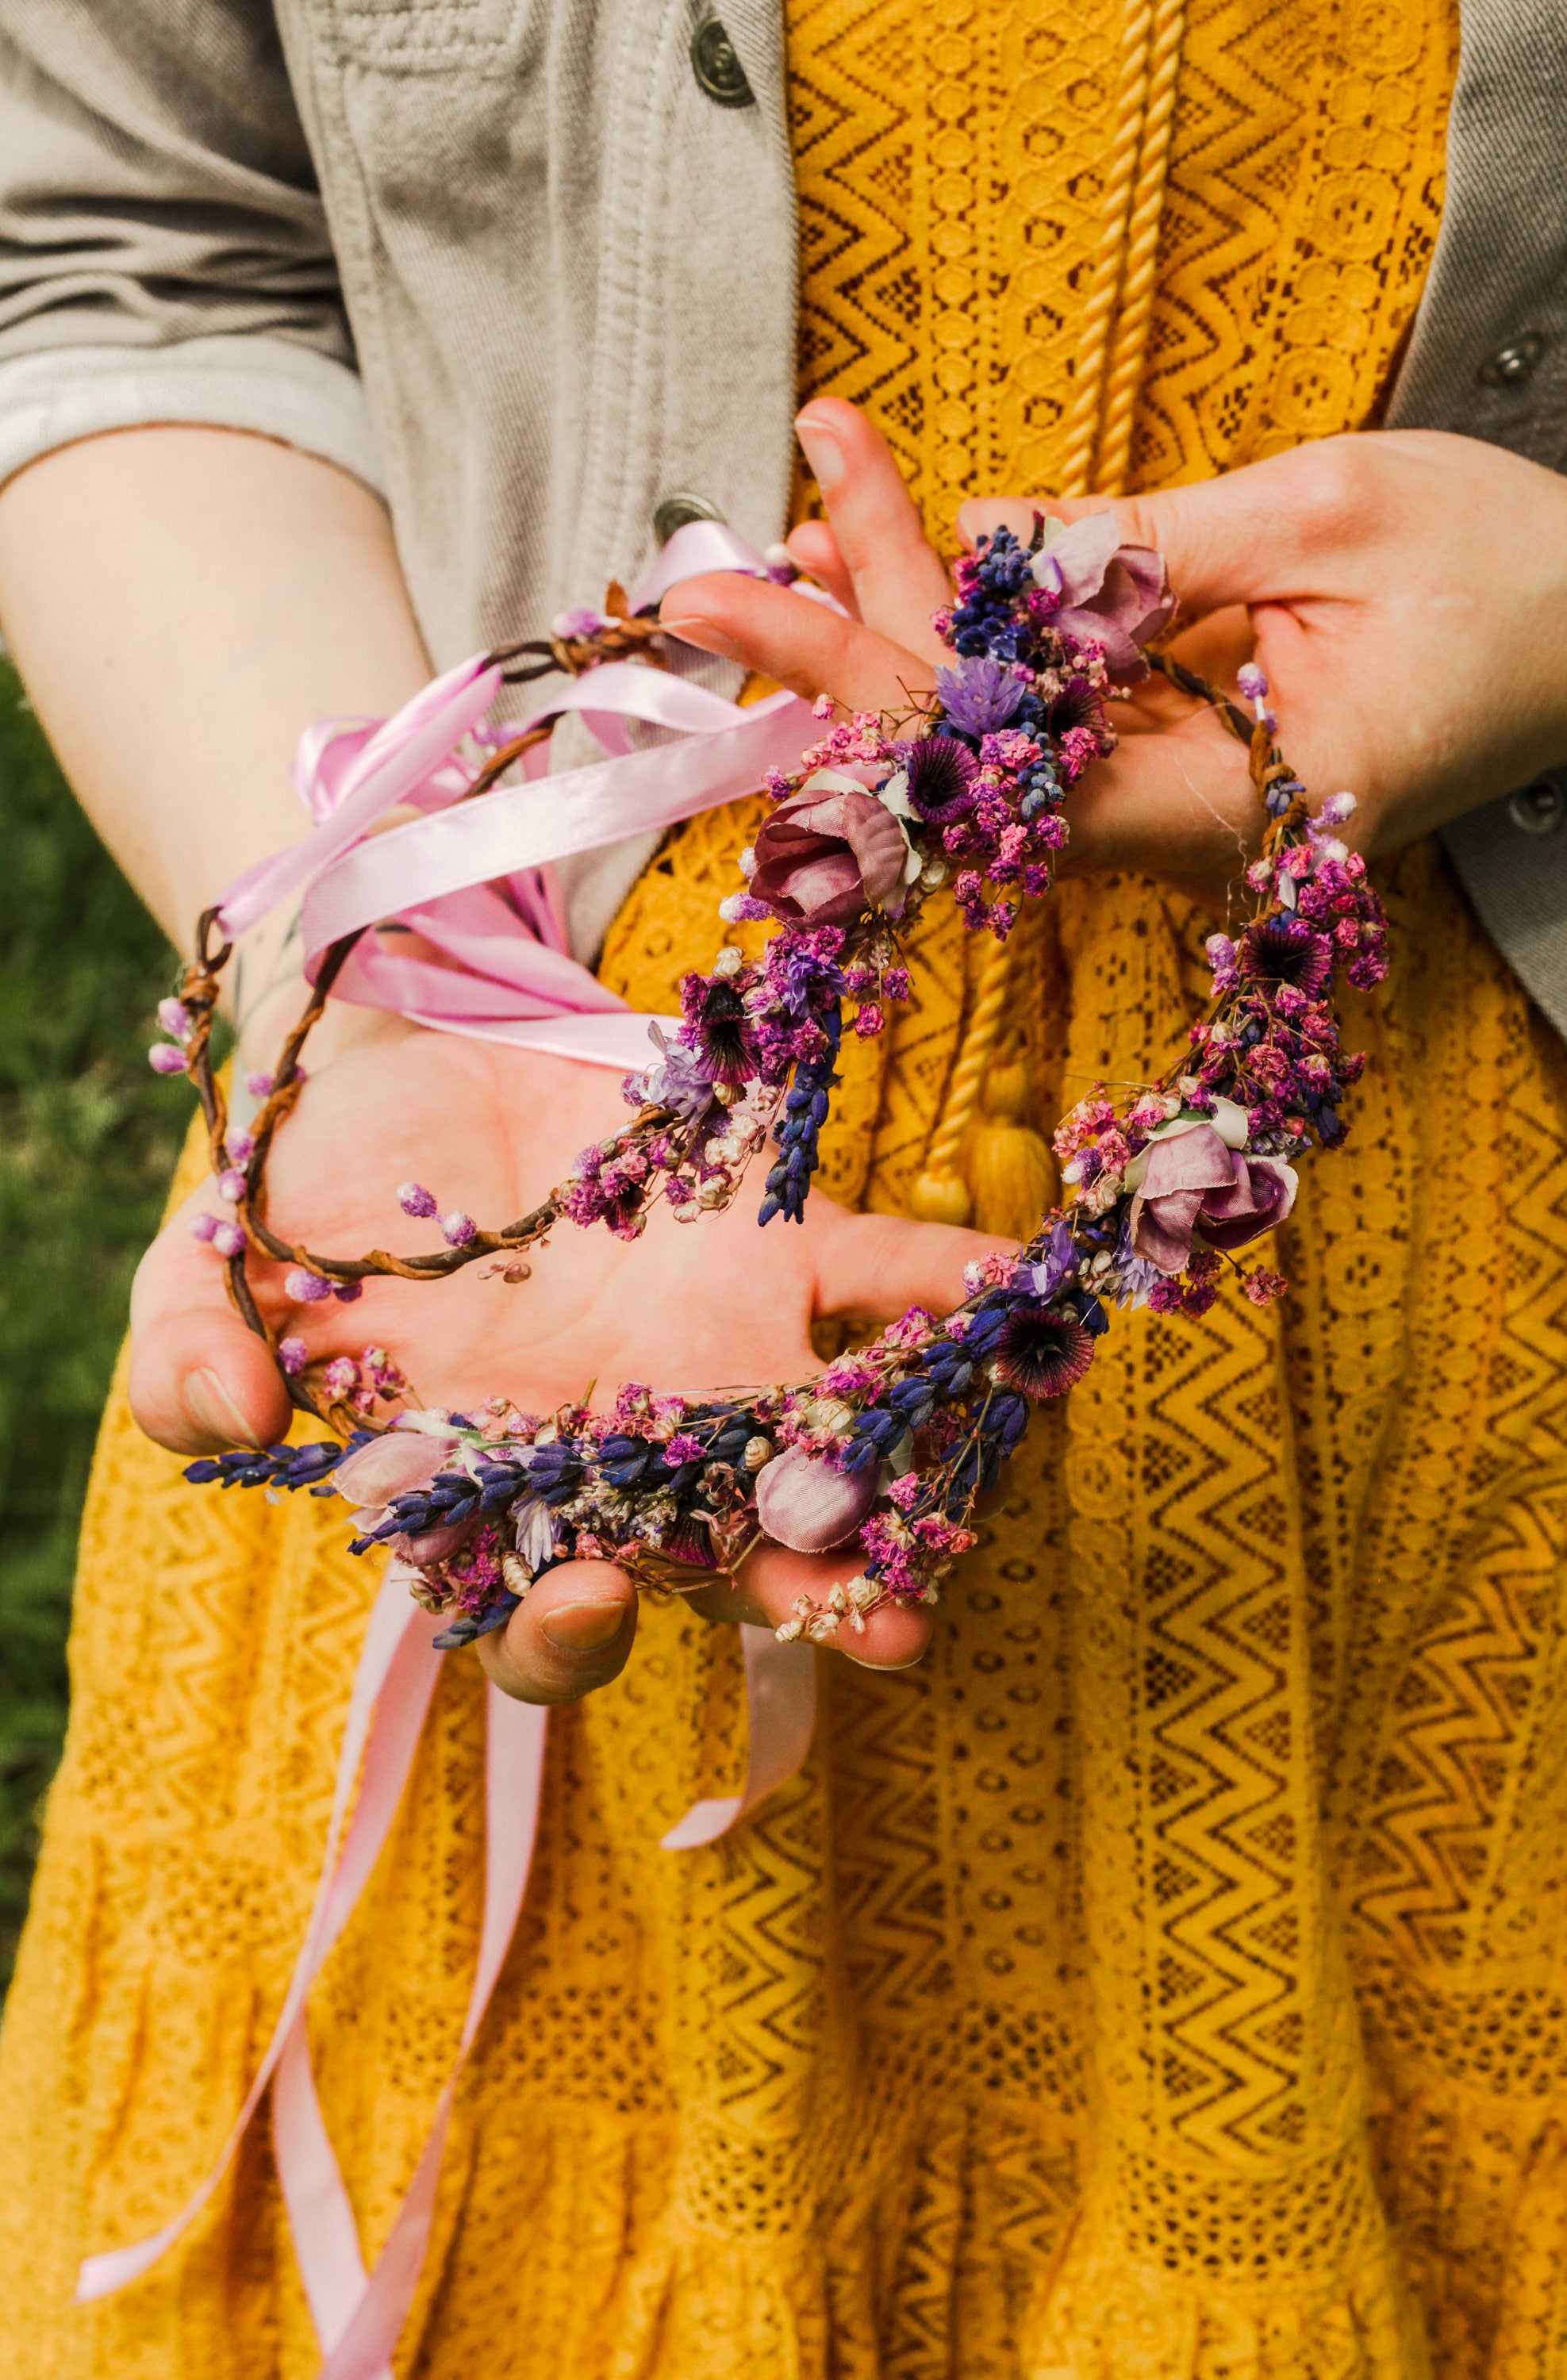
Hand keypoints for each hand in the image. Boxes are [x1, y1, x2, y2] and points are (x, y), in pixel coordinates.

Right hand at [130, 1018, 1008, 1699]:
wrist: (385, 1044)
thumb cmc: (290, 1192)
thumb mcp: (201, 1274)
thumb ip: (193, 1357)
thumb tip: (232, 1426)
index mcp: (485, 1489)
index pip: (532, 1604)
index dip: (564, 1628)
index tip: (591, 1595)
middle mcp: (614, 1448)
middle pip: (718, 1557)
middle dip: (802, 1593)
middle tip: (883, 1623)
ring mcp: (702, 1354)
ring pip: (819, 1445)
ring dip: (906, 1480)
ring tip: (970, 1507)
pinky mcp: (760, 1245)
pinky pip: (870, 1280)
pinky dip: (944, 1290)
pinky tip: (1018, 1300)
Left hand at [667, 401, 1566, 908]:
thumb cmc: (1508, 572)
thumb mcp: (1328, 519)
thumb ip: (1143, 547)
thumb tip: (973, 543)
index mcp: (1226, 810)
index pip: (1000, 767)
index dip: (864, 681)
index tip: (758, 593)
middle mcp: (1178, 830)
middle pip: (970, 758)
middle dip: (837, 649)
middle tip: (704, 577)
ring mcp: (1174, 797)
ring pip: (998, 728)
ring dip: (893, 616)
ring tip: (795, 510)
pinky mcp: (1178, 750)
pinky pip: (1048, 701)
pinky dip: (976, 619)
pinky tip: (899, 538)